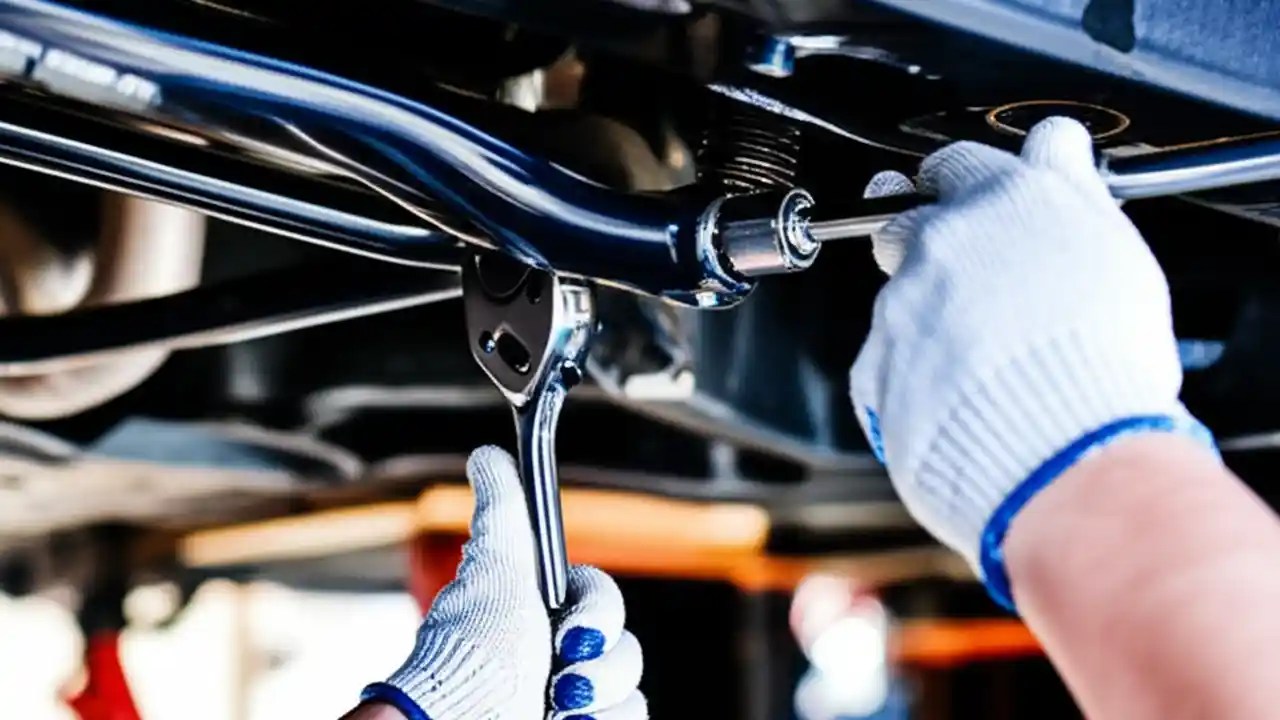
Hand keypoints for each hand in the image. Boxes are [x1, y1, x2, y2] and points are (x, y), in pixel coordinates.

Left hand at [360, 446, 645, 719]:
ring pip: (630, 686)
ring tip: (558, 712)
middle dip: (600, 664)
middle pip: (624, 644)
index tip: (573, 633)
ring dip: (601, 696)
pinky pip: (630, 718)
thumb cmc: (477, 658)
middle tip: (562, 682)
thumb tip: (488, 455)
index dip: (598, 612)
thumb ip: (501, 512)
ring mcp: (570, 698)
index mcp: (538, 612)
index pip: (602, 596)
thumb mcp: (493, 571)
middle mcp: (555, 654)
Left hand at [850, 117, 1212, 605]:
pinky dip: (912, 374)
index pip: (966, 160)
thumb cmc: (1107, 366)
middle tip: (961, 272)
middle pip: (908, 216)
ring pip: (897, 294)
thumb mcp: (1117, 257)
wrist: (1066, 456)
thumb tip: (1055, 155)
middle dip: (926, 238)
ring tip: (979, 362)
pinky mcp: (874, 362)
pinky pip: (885, 359)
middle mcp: (945, 241)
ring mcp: (902, 301)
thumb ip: (1071, 201)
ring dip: (925, 316)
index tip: (972, 192)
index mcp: (1009, 200)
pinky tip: (955, 399)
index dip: (967, 178)